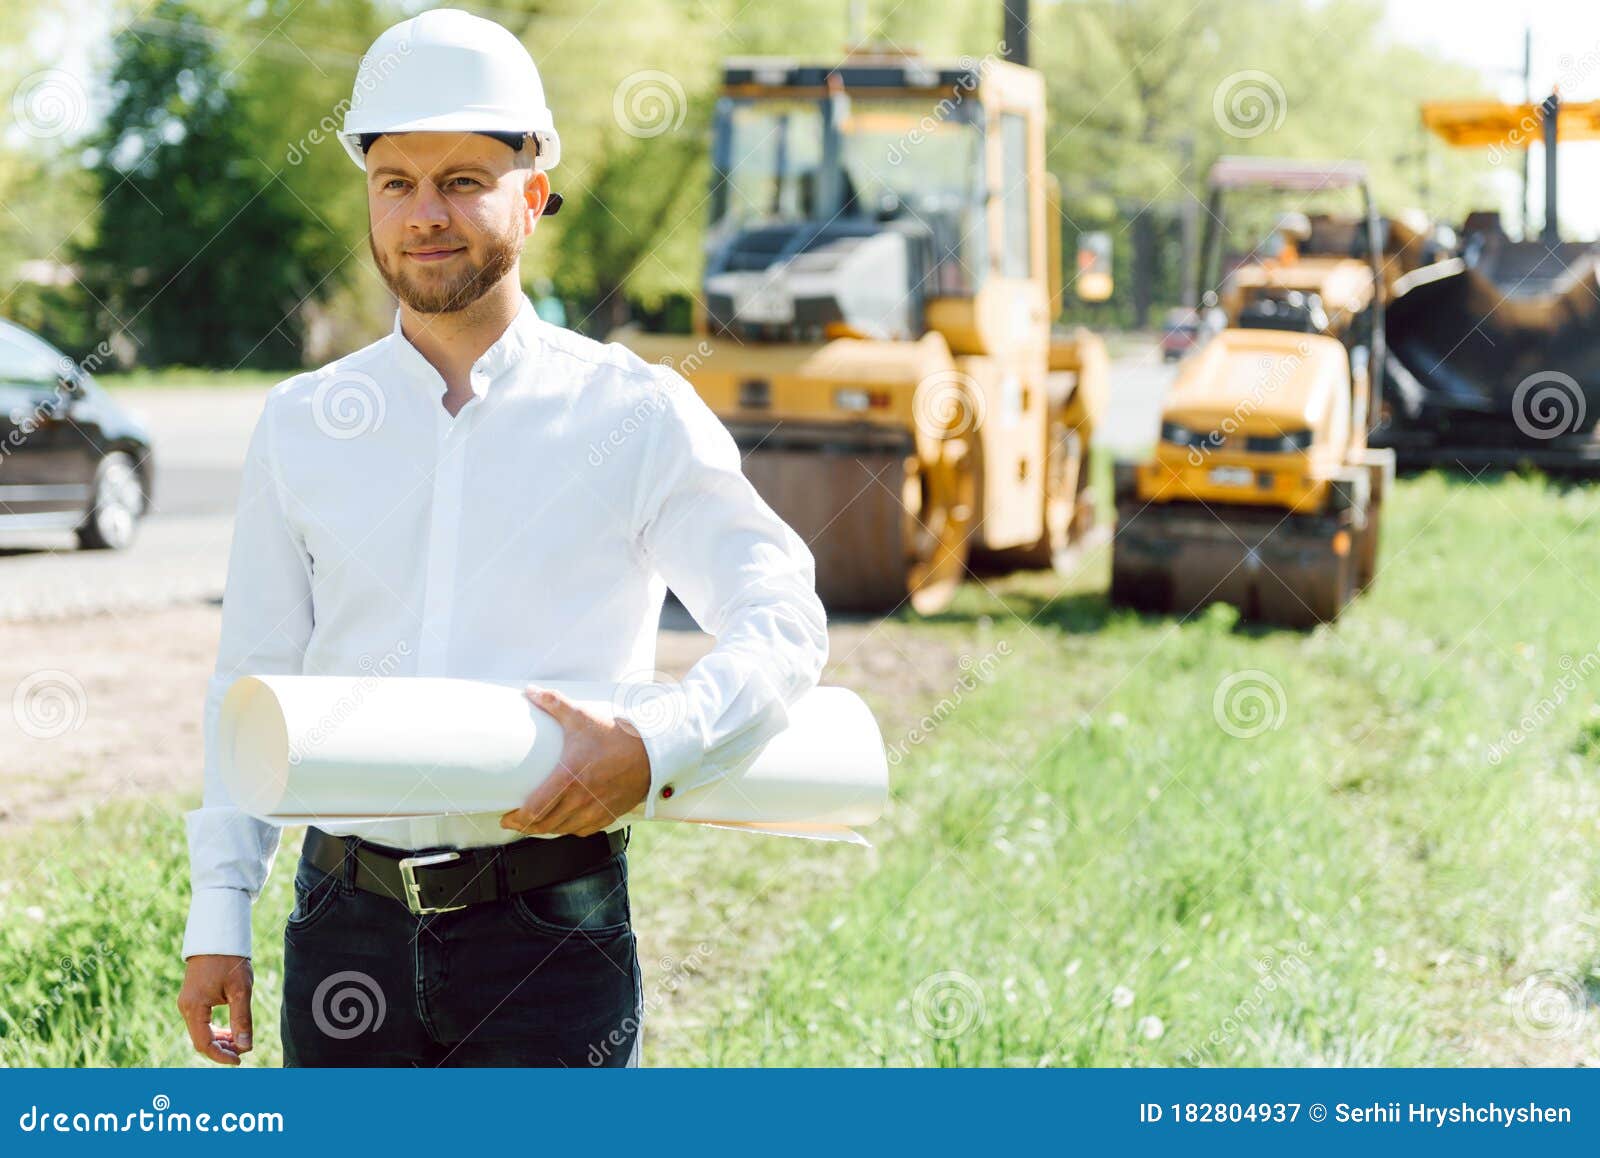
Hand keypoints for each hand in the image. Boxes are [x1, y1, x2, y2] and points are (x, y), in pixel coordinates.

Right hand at [177, 954, 252, 1064]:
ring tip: (240, 1042)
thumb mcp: (240, 989)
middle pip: (200, 1040)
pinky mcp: (193, 999)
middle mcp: (186, 1007)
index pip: (204, 1044)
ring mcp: (187, 1003)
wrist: (218, 936)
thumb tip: (246, 1046)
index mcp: (194, 1007)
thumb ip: (242, 1018)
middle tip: (243, 1051)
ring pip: (201, 1032)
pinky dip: (215, 1030)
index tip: (240, 1060)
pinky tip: (231, 1031)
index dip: (221, 1056)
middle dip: (222, 1049)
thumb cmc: (230, 960)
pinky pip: (201, 1022)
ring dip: (220, 1040)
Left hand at [500, 685, 650, 836]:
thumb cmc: (615, 735)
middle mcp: (581, 799)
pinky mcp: (609, 814)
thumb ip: (554, 703)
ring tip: (536, 822)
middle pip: (546, 824)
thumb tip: (530, 690)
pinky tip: (564, 823)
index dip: (517, 819)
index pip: (536, 809)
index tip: (507, 817)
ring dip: (547, 829)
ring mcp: (596, 809)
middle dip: (526, 826)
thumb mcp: (581, 717)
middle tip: (516, 821)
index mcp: (569, 777)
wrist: (652, 752)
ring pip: (563, 830)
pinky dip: (569, 829)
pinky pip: (583, 831)